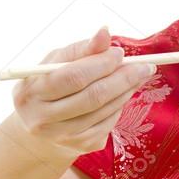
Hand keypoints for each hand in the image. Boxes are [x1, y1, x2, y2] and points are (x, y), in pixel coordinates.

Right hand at [11, 25, 156, 158]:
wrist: (39, 130)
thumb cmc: (49, 86)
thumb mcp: (56, 64)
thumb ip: (81, 49)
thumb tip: (105, 31)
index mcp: (33, 92)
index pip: (73, 77)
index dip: (100, 64)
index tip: (120, 53)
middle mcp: (44, 119)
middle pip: (93, 97)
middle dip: (124, 78)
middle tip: (145, 66)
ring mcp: (63, 137)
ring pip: (105, 110)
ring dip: (127, 90)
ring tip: (139, 75)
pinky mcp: (80, 147)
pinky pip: (109, 122)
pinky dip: (119, 105)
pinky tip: (123, 94)